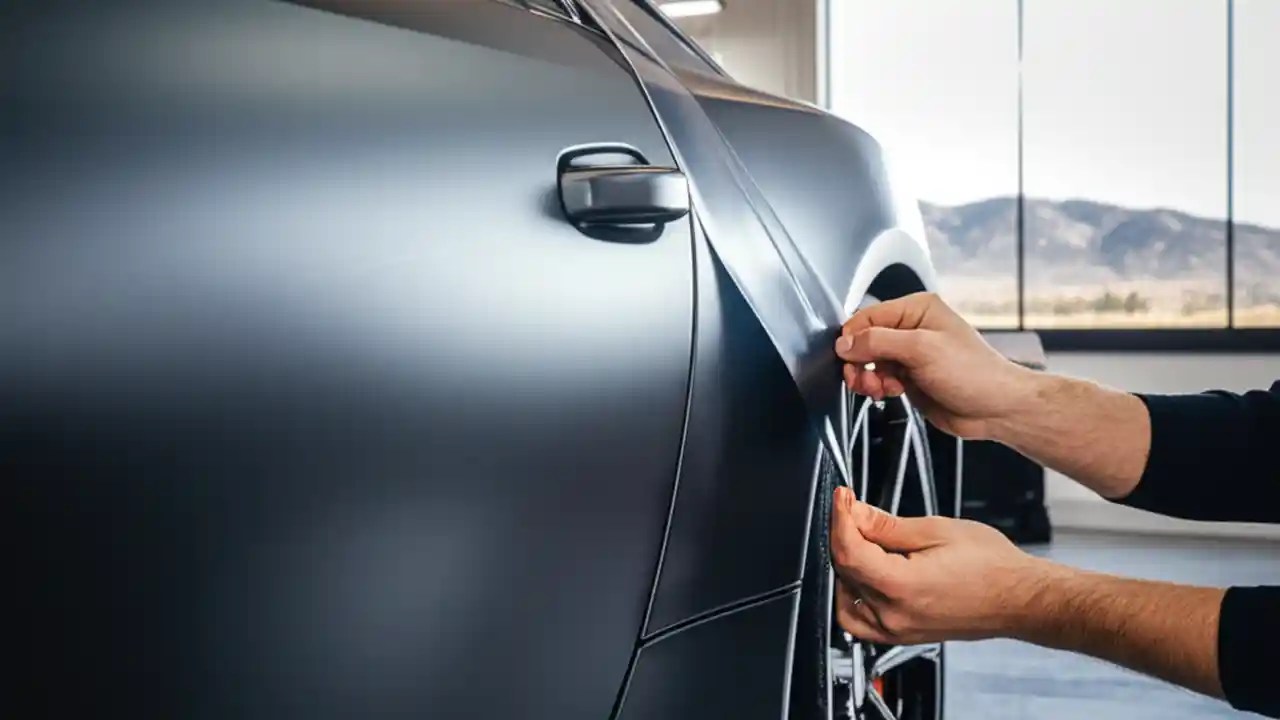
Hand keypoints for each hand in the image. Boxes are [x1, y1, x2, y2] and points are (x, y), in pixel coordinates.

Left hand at [829, 486, 1056, 643]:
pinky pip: (860, 620)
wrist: (1019, 599)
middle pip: (845, 571)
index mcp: (901, 586)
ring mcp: (897, 629)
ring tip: (864, 541)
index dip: (840, 518)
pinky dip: (854, 596)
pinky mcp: (902, 635)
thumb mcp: (936, 530)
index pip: (848, 550)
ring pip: (847, 596)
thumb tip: (856, 513)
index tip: (842, 498)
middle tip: (857, 511)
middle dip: (845, 534)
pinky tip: (866, 574)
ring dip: (847, 566)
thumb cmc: (992, 567)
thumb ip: (887, 525)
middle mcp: (894, 614)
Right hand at [834, 292, 1035, 439]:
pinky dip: (878, 386)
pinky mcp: (910, 377)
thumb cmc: (972, 373)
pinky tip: (890, 392)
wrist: (995, 408)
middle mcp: (912, 328)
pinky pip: (880, 377)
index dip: (853, 337)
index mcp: (917, 309)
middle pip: (865, 340)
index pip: (869, 316)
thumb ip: (878, 342)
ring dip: (867, 377)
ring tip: (879, 388)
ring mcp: (910, 354)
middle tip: (863, 379)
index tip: (847, 358)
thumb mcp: (921, 350)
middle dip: (859, 361)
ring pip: (869, 361)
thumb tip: (844, 343)